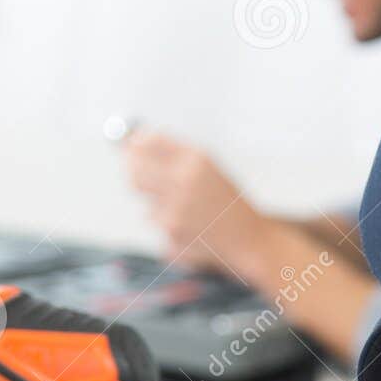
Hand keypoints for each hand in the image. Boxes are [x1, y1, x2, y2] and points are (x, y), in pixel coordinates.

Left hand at [124, 131, 260, 272]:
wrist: (248, 240)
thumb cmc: (227, 203)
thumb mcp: (207, 167)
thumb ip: (172, 153)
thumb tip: (134, 141)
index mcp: (195, 160)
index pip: (147, 142)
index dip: (135, 144)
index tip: (132, 147)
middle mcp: (184, 181)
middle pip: (135, 169)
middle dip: (134, 171)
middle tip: (142, 175)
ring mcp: (176, 209)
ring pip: (144, 199)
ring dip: (155, 202)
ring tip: (182, 207)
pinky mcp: (171, 232)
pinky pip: (154, 221)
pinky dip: (165, 223)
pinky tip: (188, 225)